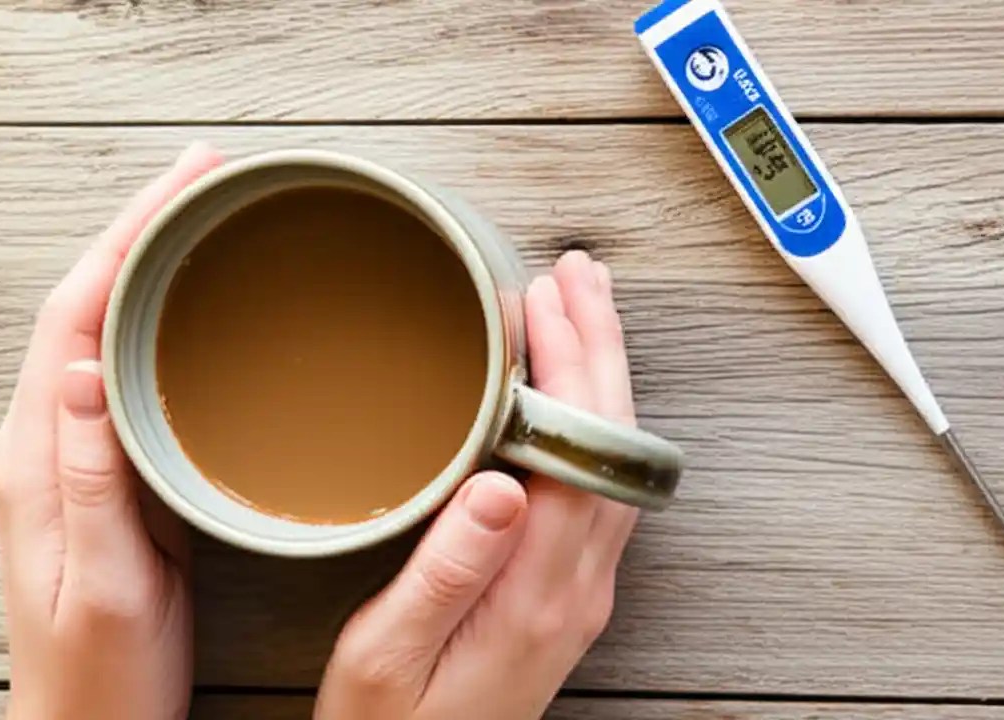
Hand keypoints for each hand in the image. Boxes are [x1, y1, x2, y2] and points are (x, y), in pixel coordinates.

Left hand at [0, 143, 222, 719]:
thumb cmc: (99, 669)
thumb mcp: (104, 582)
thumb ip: (91, 478)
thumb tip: (86, 365)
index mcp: (40, 456)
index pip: (76, 315)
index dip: (126, 238)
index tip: (183, 183)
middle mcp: (46, 440)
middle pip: (88, 303)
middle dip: (141, 227)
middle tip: (205, 176)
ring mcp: (71, 454)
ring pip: (106, 327)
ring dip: (149, 263)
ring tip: (203, 219)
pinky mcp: (101, 472)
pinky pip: (125, 366)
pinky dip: (158, 316)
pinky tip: (196, 312)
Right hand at [316, 250, 639, 719]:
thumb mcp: (386, 655)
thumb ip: (446, 571)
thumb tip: (503, 482)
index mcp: (538, 594)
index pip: (582, 454)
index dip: (569, 366)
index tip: (543, 301)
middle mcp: (578, 588)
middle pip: (616, 445)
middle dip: (599, 348)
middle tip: (576, 275)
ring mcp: (579, 590)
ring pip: (617, 462)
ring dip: (602, 378)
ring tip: (580, 309)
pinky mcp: (564, 593)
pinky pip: (599, 485)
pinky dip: (590, 420)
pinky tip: (567, 391)